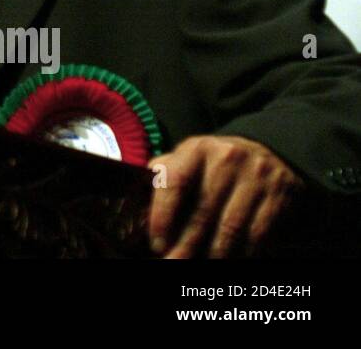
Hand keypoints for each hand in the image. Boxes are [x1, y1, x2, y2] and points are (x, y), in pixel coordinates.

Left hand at [148, 135, 303, 257]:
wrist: (272, 152)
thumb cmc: (219, 162)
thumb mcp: (192, 156)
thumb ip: (168, 171)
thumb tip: (139, 193)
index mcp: (197, 149)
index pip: (174, 182)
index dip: (162, 215)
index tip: (157, 242)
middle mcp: (226, 160)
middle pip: (202, 211)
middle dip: (186, 244)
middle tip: (173, 262)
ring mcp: (255, 178)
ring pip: (230, 227)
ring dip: (213, 253)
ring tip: (200, 266)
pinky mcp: (276, 198)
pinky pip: (256, 234)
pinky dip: (241, 253)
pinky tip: (228, 261)